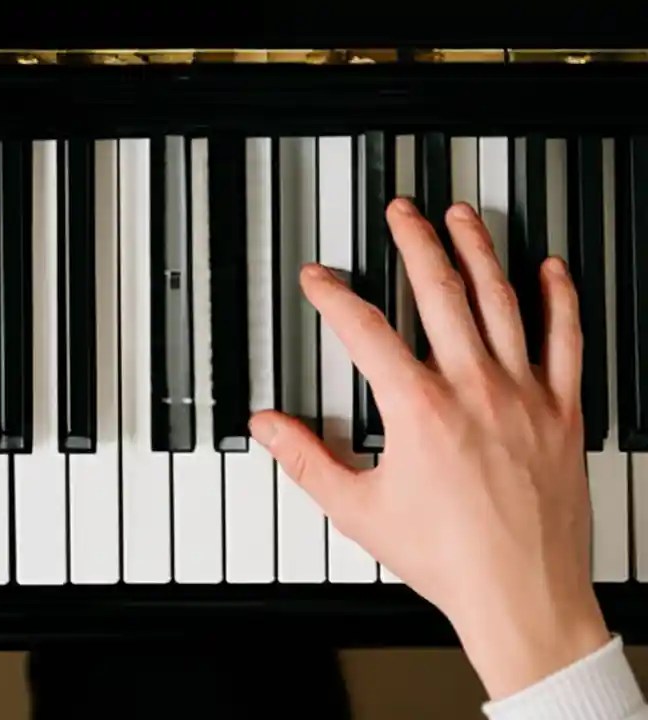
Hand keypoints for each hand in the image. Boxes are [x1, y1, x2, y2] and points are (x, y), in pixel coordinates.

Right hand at [250, 198, 607, 698]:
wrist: (522, 594)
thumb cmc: (448, 557)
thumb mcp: (358, 510)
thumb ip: (306, 460)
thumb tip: (268, 428)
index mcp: (418, 409)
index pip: (364, 329)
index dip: (334, 295)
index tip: (320, 279)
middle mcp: (473, 389)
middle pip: (439, 291)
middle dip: (415, 241)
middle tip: (402, 211)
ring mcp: (522, 395)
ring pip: (501, 301)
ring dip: (478, 251)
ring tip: (462, 217)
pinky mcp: (561, 411)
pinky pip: (566, 340)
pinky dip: (559, 299)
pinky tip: (549, 269)